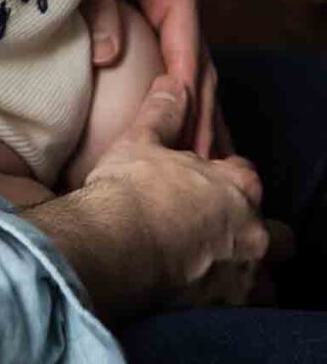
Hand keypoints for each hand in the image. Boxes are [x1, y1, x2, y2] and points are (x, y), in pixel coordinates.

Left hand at [80, 0, 223, 155]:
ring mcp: (169, 4)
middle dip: (201, 117)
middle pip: (198, 66)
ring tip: (200, 169)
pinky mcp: (151, 11)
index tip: (181, 140)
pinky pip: (169, 59)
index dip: (184, 97)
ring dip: (196, 113)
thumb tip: (107, 57)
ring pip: (190, 67)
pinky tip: (176, 132)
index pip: (186, 49)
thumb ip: (97, 3)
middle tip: (201, 173)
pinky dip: (175, 95)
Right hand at [83, 75, 269, 310]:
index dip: (225, 179)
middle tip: (218, 228)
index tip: (202, 183)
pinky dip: (230, 298)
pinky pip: (244, 305)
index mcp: (237, 186)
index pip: (246, 176)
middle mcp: (251, 229)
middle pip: (274, 230)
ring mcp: (245, 273)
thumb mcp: (142, 140)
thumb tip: (174, 82)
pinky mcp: (230, 308)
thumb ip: (164, 111)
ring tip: (214, 265)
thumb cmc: (132, 191)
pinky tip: (203, 290)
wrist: (118, 248)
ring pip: (265, 274)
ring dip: (248, 268)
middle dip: (253, 228)